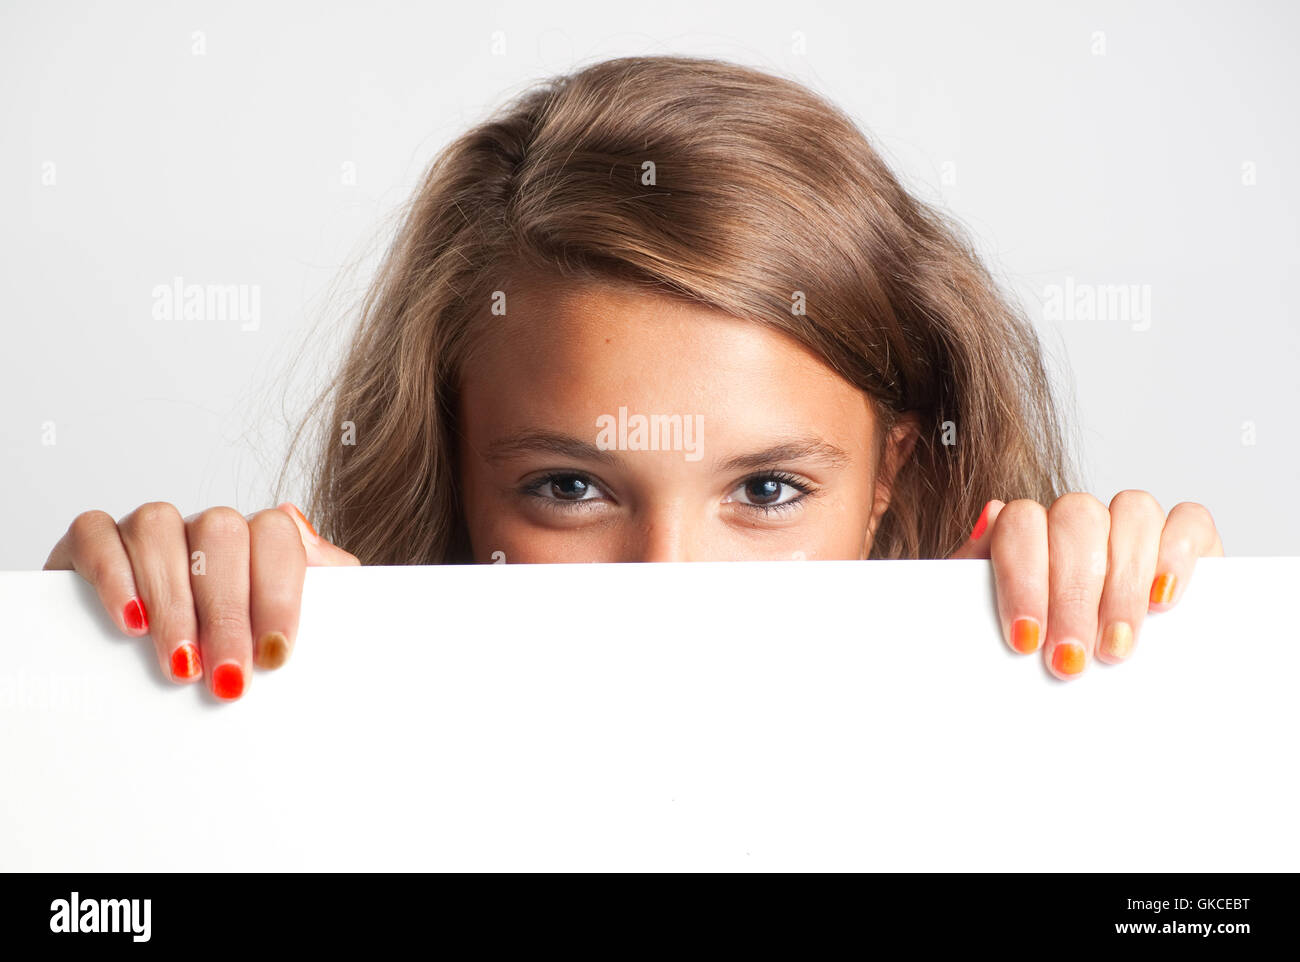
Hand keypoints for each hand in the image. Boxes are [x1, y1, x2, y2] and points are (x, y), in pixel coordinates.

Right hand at [44, 501, 358, 699]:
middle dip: (227, 611)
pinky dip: (114, 575)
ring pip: (159, 526)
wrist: (157, 676)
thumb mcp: (292, 626)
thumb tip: (315, 548)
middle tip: (228, 678)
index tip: (275, 654)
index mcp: (256, 541)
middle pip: (220, 531)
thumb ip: (324, 585)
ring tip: (181, 663)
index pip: (275, 533)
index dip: (277, 591)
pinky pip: (96, 532)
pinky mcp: (89, 543)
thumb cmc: (238, 649)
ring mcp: (148, 532)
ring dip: (173, 600)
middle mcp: (203, 529)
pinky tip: (130, 622)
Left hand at [948, 491, 1223, 679]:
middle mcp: (1079, 521)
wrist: (1082, 694)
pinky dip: (1177, 554)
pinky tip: (1162, 599)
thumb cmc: (1029, 650)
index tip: (1025, 639)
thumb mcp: (986, 622)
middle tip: (1071, 658)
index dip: (1023, 577)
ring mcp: (1132, 527)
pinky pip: (1189, 521)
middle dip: (1073, 594)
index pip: (1022, 521)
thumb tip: (991, 514)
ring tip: (1115, 646)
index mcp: (1028, 531)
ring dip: (1123, 583)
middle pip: (1078, 518)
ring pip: (1133, 512)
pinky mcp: (1187, 542)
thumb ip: (975, 570)